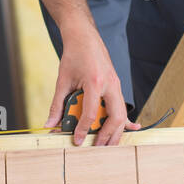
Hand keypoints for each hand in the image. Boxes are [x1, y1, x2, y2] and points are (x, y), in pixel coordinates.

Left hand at [45, 21, 138, 145]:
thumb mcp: (63, 80)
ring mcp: (116, 84)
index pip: (91, 113)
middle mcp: (110, 84)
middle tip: (98, 147)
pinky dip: (126, 118)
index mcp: (95, 82)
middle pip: (115, 117)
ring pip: (122, 113)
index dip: (84, 129)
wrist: (84, 36)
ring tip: (108, 144)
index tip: (77, 140)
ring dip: (116, 130)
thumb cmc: (73, 55)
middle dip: (108, 135)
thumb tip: (50, 124)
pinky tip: (133, 128)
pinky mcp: (116, 84)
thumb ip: (57, 104)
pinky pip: (123, 105)